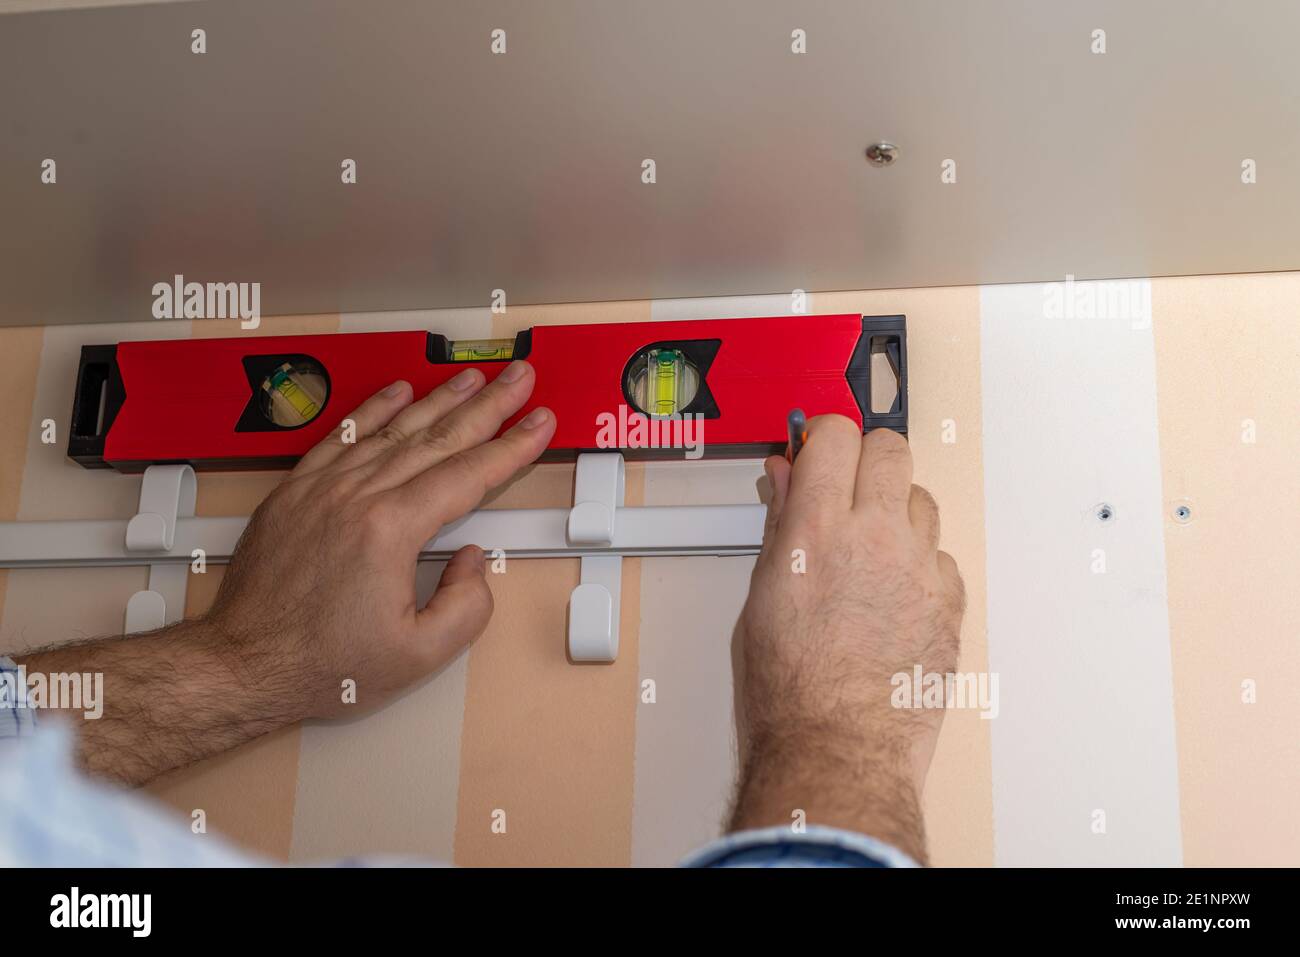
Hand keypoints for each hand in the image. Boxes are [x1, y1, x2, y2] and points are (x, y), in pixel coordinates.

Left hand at [16, 361, 553, 785]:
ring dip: (439, 400)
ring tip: (473, 378)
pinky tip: (398, 391)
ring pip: (393, 430)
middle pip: (437, 439)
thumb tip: (473, 559)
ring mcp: (322, 489)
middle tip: (520, 378)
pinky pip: (341, 437)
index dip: (511, 447)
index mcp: (390, 531)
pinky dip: (373, 410)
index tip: (539, 422)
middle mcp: (357, 497)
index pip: (467, 476)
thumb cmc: (324, 666)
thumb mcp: (419, 656)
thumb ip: (466, 606)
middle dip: (488, 405)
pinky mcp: (295, 492)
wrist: (241, 666)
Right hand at [729, 416, 963, 862]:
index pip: (835, 435)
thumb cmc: (790, 693)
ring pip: (922, 499)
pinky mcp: (949, 603)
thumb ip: (778, 526)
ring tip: (868, 547)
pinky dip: (919, 562)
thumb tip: (782, 483)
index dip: (823, 436)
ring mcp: (918, 568)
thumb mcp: (760, 596)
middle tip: (846, 484)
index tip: (814, 450)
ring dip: (895, 509)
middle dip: (866, 457)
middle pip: (891, 449)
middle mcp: (873, 538)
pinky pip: (942, 556)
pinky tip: (893, 591)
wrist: (837, 750)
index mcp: (815, 530)